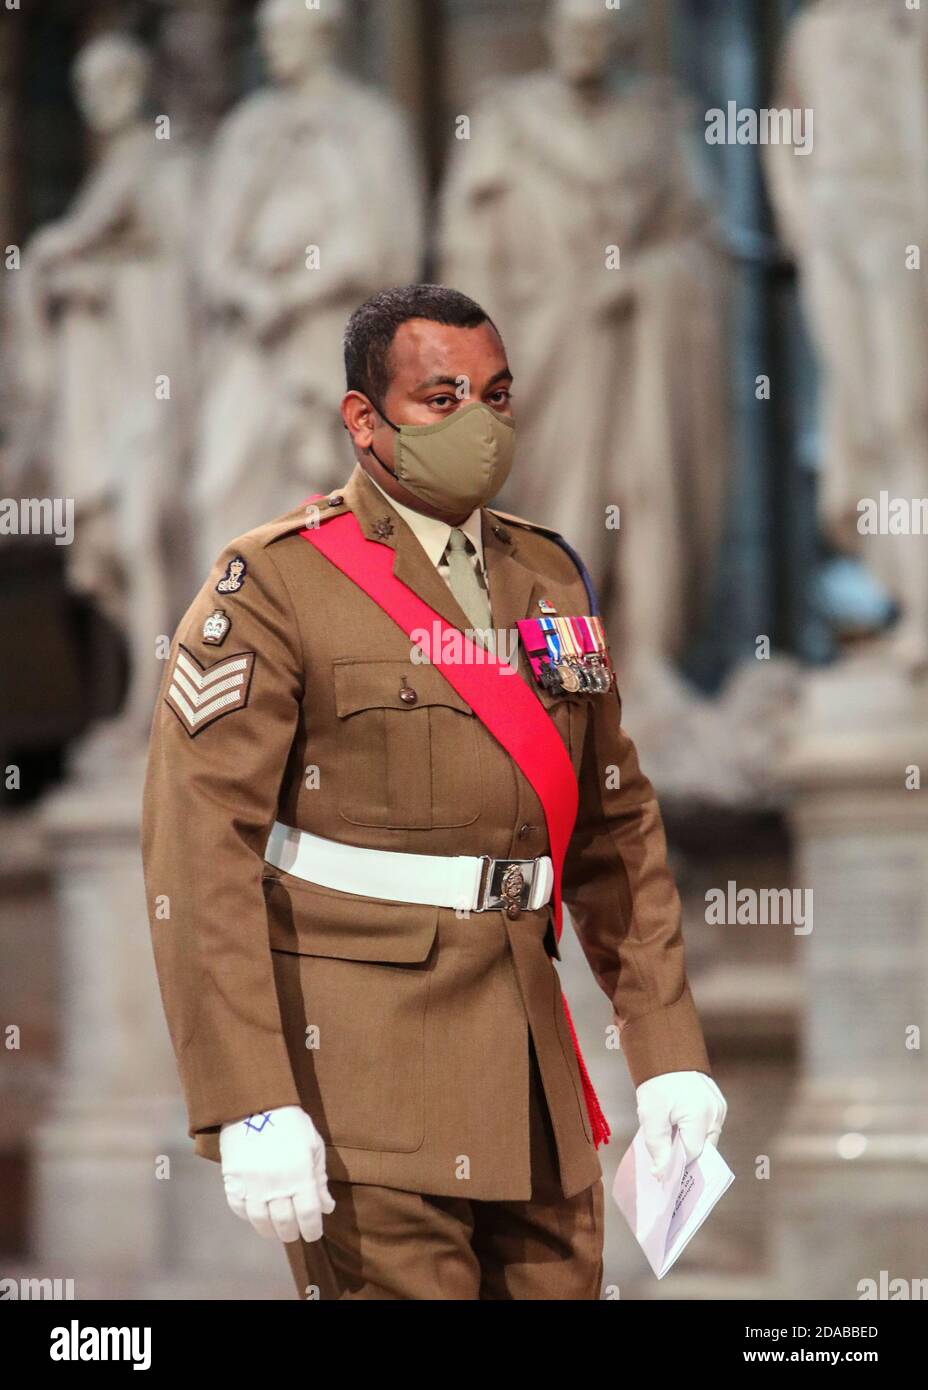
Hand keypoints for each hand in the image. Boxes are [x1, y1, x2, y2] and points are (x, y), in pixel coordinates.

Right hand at [219, 1104, 334, 1242]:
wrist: (255, 1105)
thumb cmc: (290, 1123)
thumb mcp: (313, 1146)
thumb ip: (319, 1179)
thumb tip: (326, 1207)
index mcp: (300, 1175)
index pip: (308, 1215)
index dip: (312, 1229)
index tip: (313, 1234)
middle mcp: (276, 1185)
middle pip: (285, 1223)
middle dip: (292, 1233)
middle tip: (294, 1233)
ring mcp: (252, 1185)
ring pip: (261, 1222)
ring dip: (270, 1231)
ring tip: (276, 1230)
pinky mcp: (232, 1181)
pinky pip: (239, 1209)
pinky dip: (249, 1217)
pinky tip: (257, 1215)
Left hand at [636, 1070, 726, 1183]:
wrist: (666, 1052)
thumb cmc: (658, 1082)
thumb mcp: (651, 1116)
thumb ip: (658, 1147)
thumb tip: (661, 1174)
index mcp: (701, 1116)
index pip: (692, 1153)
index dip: (676, 1164)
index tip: (662, 1171)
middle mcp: (716, 1113)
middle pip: (703, 1148)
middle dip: (685, 1155)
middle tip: (666, 1157)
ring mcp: (719, 1107)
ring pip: (707, 1138)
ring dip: (690, 1142)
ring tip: (670, 1138)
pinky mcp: (718, 1102)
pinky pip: (708, 1125)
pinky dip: (694, 1130)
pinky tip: (679, 1127)